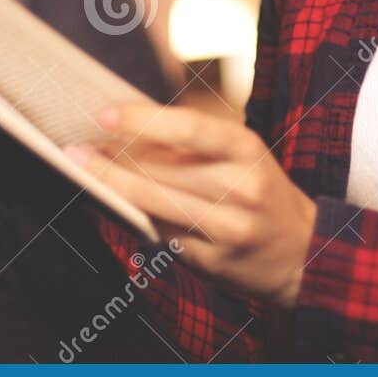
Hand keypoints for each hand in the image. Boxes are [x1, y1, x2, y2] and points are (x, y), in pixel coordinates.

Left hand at [66, 102, 315, 307]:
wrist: (303, 251)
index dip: (144, 121)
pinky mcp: (215, 262)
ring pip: (157, 207)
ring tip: (84, 169)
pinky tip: (113, 204)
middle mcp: (242, 188)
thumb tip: (128, 129)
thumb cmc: (261, 190)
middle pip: (164, 172)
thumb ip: (192, 143)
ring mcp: (230, 228)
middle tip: (74, 148)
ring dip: (115, 187)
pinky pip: (164, 236)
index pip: (190, 129)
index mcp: (247, 150)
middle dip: (113, 160)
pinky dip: (136, 218)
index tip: (105, 114)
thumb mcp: (241, 154)